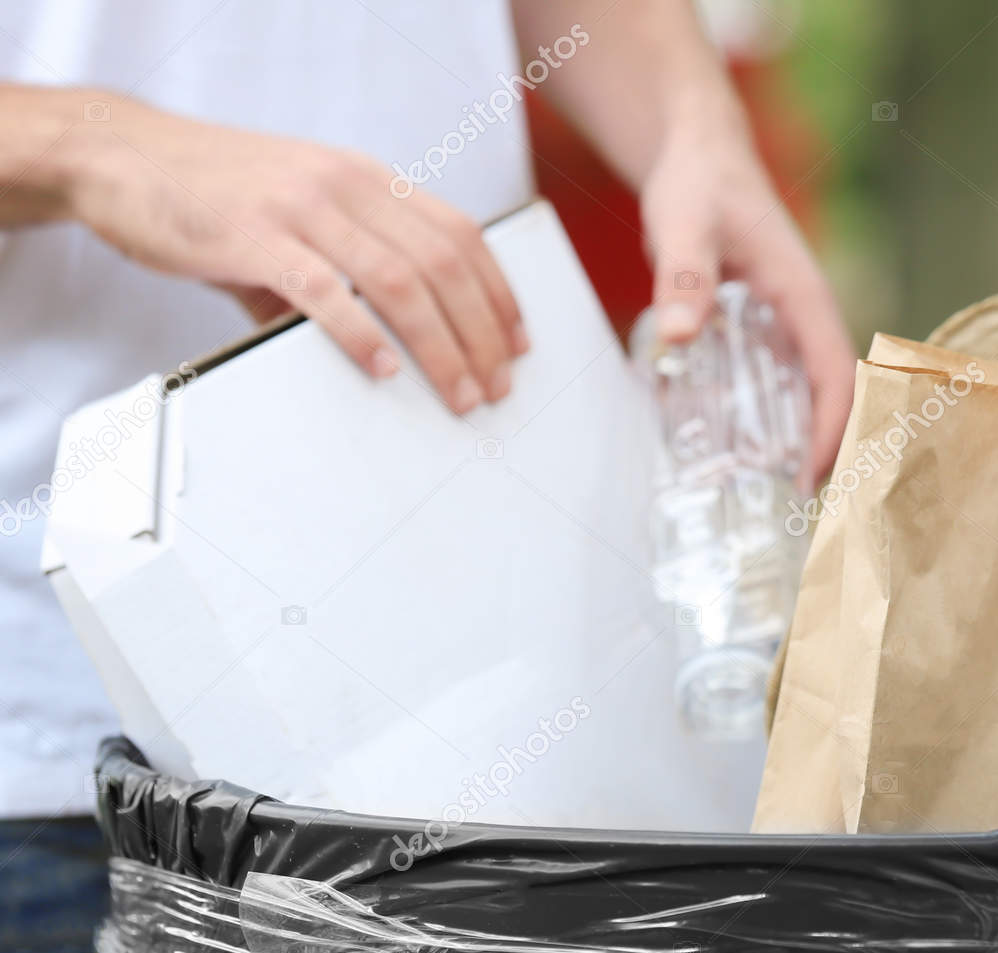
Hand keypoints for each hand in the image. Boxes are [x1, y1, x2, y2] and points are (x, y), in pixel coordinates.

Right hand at [61, 93, 525, 412]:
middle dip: (481, 332)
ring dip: (440, 346)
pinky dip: (362, 335)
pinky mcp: (254, 237)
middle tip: (497, 386)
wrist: (122, 156)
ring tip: (459, 393)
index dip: (498, 291)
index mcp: (365, 178)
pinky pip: (325, 291)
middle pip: (443, 264)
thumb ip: (345, 273)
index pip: (459, 234)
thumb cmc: (215, 192)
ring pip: (400, 281)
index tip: (517, 341)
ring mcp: (301, 208)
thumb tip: (381, 342)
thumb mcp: (299, 220)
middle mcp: (344, 186)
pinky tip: (385, 371)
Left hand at [638, 107, 853, 485]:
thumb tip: (682, 337)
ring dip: (797, 441)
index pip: (837, 374)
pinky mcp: (763, 327)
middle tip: (795, 509)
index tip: (808, 477)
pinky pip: (776, 381)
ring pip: (806, 393)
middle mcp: (804, 314)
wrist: (696, 154)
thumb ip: (684, 277)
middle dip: (823, 452)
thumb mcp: (683, 224)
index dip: (830, 430)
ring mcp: (786, 322)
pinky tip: (737, 449)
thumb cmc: (699, 182)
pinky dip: (768, 417)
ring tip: (771, 495)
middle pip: (833, 396)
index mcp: (804, 294)